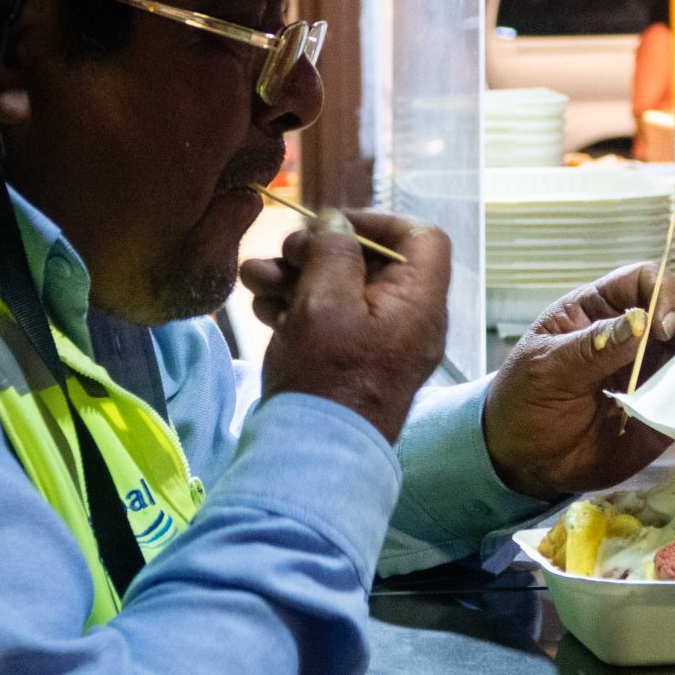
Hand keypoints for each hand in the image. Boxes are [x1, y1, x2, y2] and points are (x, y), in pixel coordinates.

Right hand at [240, 209, 449, 444]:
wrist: (311, 454)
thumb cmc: (324, 377)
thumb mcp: (324, 299)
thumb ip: (333, 250)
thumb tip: (335, 223)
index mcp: (418, 303)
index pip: (423, 238)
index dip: (379, 221)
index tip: (333, 223)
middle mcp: (408, 323)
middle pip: (372, 263)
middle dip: (318, 251)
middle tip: (280, 251)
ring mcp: (381, 346)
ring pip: (343, 292)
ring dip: (297, 277)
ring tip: (252, 276)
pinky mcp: (353, 365)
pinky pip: (333, 322)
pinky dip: (299, 308)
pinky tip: (261, 306)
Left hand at [482, 264, 674, 499]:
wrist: (524, 459)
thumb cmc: (524, 402)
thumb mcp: (545, 370)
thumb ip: (591, 347)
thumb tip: (639, 321)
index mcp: (601, 309)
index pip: (644, 281)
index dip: (662, 294)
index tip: (662, 327)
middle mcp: (637, 331)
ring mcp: (659, 367)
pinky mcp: (673, 405)